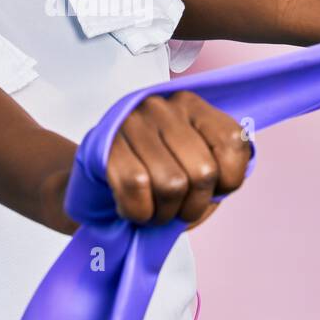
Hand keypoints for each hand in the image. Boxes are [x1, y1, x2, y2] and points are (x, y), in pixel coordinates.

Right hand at [40, 91, 253, 234]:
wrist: (85, 185)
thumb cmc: (146, 178)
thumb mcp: (188, 167)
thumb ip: (216, 174)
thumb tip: (221, 189)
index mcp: (191, 105)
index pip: (234, 143)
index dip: (229, 182)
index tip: (210, 191)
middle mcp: (161, 105)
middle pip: (203, 173)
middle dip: (192, 207)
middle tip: (175, 211)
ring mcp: (131, 122)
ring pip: (171, 185)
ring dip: (164, 214)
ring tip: (153, 210)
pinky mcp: (104, 146)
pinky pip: (136, 190)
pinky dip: (138, 212)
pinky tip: (131, 209)